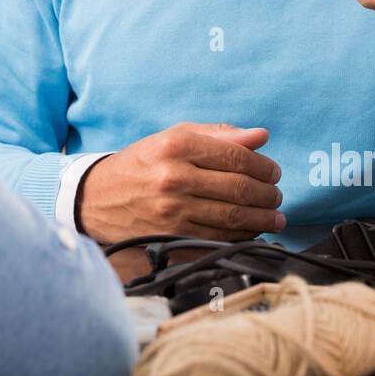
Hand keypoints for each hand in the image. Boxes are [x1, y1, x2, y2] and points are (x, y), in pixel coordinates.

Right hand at [77, 123, 284, 244]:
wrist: (97, 198)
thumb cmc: (143, 163)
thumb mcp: (174, 137)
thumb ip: (220, 135)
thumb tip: (261, 136)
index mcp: (176, 147)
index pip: (237, 157)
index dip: (264, 166)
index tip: (274, 171)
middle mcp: (174, 179)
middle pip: (240, 189)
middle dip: (269, 195)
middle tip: (277, 196)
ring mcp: (172, 213)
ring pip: (234, 219)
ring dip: (263, 219)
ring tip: (274, 217)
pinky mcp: (171, 239)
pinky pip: (219, 240)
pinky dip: (242, 237)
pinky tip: (251, 231)